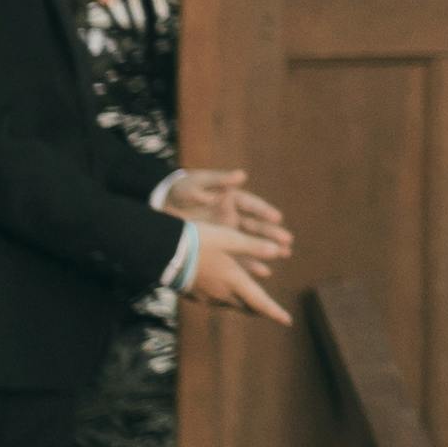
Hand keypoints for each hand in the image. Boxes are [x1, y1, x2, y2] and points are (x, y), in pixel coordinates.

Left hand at [162, 169, 293, 267]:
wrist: (160, 204)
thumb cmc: (181, 189)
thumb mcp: (198, 182)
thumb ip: (219, 180)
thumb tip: (241, 175)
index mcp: (230, 198)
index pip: (251, 205)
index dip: (264, 211)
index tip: (277, 218)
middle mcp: (232, 215)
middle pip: (255, 226)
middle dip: (272, 234)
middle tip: (287, 242)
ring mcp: (226, 231)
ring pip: (249, 242)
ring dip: (266, 249)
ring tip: (284, 255)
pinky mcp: (217, 244)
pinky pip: (235, 255)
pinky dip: (248, 263)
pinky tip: (262, 271)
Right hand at [180, 232, 295, 328]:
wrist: (164, 252)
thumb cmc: (199, 243)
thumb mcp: (229, 239)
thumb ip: (254, 246)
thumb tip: (278, 252)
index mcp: (234, 282)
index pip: (260, 302)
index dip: (275, 312)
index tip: (288, 321)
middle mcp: (222, 294)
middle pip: (246, 306)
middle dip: (259, 309)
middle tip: (270, 311)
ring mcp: (206, 297)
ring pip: (230, 304)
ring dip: (243, 302)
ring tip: (250, 300)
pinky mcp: (193, 295)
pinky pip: (215, 300)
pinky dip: (226, 297)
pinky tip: (223, 291)